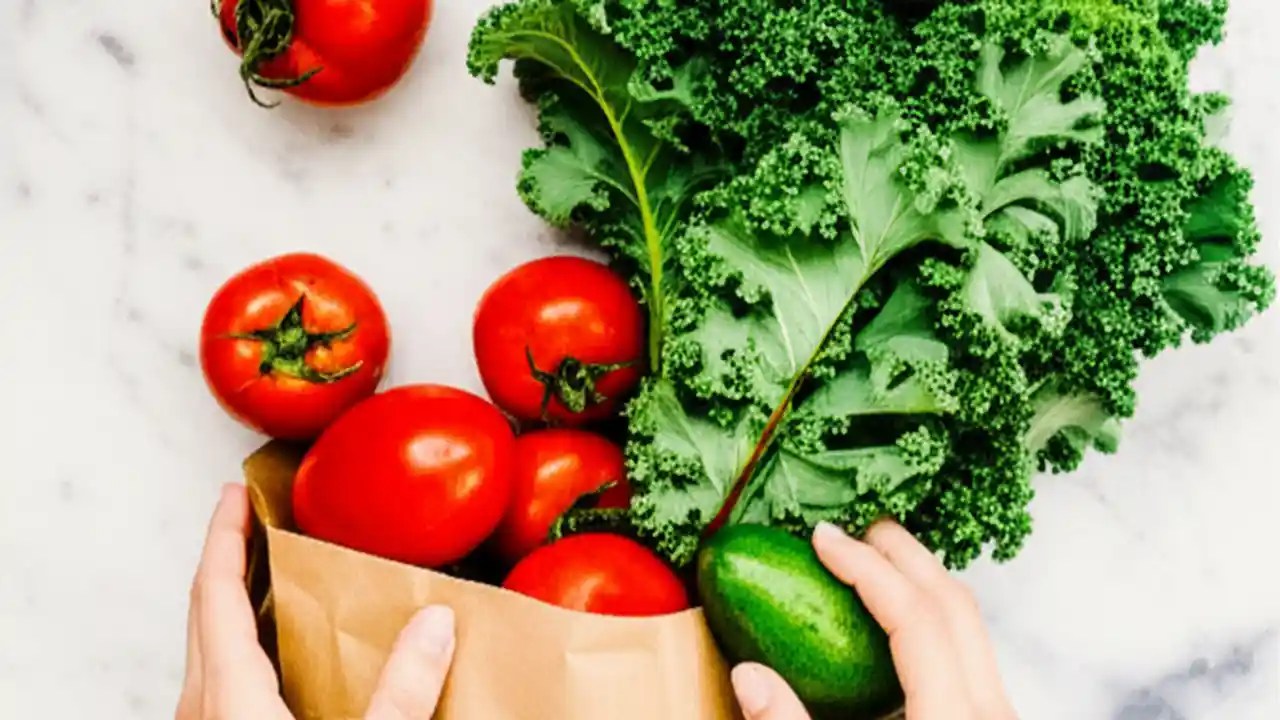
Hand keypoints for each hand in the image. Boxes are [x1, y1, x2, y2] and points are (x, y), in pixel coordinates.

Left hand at [176, 485, 456, 719]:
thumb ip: (402, 690)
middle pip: (203, 611)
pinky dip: (237, 642)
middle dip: (226, 556)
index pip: (216, 591)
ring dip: (230, 601)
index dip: (224, 535)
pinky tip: (274, 652)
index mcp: (232, 696)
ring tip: (264, 575)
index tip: (235, 495)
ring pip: (206, 646)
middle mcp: (204, 709)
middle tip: (248, 518)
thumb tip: (435, 624)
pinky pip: (217, 677)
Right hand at [730, 520, 1015, 719]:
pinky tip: (888, 630)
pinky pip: (966, 654)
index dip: (866, 567)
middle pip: (955, 603)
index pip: (914, 615)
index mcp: (953, 719)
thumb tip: (748, 675)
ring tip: (867, 566)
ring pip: (969, 626)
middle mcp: (988, 711)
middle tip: (851, 528)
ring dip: (919, 583)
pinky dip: (927, 621)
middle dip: (903, 554)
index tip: (821, 538)